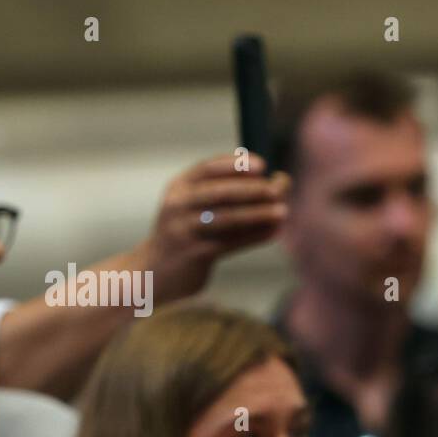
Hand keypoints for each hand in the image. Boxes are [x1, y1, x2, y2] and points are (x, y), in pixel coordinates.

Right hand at [138, 153, 290, 303]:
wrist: (154, 271)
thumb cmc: (187, 234)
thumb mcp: (195, 208)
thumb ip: (228, 192)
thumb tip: (279, 182)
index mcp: (179, 187)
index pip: (208, 168)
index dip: (236, 165)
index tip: (263, 165)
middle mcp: (178, 205)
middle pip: (220, 192)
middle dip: (252, 189)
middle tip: (279, 188)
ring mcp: (185, 230)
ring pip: (228, 218)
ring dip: (258, 214)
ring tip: (282, 211)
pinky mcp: (196, 254)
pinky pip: (231, 242)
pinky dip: (255, 236)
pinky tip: (273, 231)